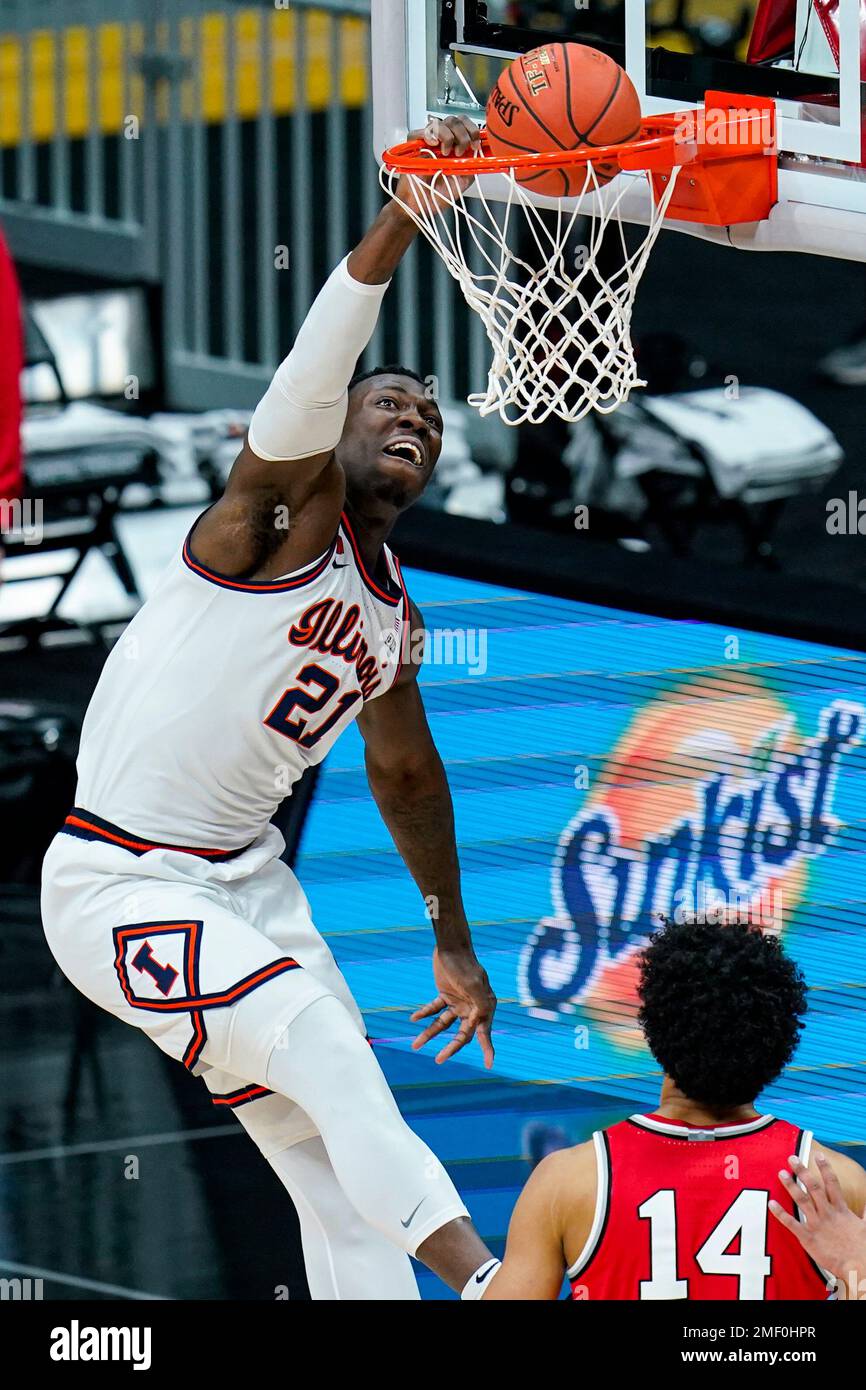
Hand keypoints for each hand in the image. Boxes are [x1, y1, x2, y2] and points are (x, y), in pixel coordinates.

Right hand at [395, 115, 481, 213]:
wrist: (422, 207)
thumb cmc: (439, 195)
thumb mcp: (464, 179)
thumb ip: (473, 163)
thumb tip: (483, 151)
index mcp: (455, 146)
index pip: (465, 124)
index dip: (472, 130)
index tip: (475, 144)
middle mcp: (442, 141)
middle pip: (454, 120)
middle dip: (463, 134)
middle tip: (460, 151)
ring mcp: (428, 142)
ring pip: (441, 123)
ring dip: (448, 136)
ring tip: (446, 154)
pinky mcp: (413, 145)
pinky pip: (421, 131)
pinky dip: (430, 135)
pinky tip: (434, 146)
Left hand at [411, 945, 495, 1067]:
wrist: (451, 946)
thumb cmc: (464, 965)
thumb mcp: (473, 984)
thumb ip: (479, 1003)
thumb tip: (480, 1023)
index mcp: (484, 1006)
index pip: (484, 1032)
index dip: (487, 1049)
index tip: (489, 1064)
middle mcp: (473, 1008)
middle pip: (461, 1034)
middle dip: (450, 1048)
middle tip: (439, 1060)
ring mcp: (459, 1003)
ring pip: (443, 1025)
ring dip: (430, 1034)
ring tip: (415, 1044)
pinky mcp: (446, 996)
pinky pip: (434, 1010)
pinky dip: (424, 1014)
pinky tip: (413, 1019)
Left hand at [769, 1151, 865, 1296]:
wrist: (858, 1266)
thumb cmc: (863, 1248)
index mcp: (841, 1210)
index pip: (832, 1183)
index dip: (825, 1168)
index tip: (818, 1155)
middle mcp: (827, 1213)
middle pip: (813, 1187)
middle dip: (802, 1171)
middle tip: (792, 1158)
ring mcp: (817, 1224)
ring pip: (801, 1200)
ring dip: (790, 1186)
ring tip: (781, 1173)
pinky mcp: (808, 1237)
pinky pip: (791, 1223)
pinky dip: (780, 1214)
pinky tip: (771, 1204)